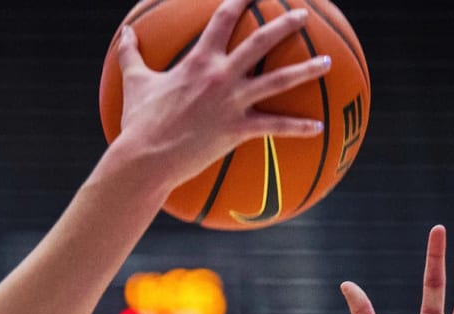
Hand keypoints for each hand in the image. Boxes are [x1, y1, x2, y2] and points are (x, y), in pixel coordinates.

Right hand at [113, 0, 330, 187]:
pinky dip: (298, 127)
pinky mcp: (237, 130)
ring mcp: (232, 103)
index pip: (222, 18)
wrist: (145, 158)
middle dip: (285, 25)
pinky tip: (319, 127)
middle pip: (260, 42)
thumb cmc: (138, 122)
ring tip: (328, 62)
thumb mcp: (134, 83)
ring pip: (278, 80)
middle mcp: (220, 76)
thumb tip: (125, 32)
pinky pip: (275, 127)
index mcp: (198, 61)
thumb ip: (130, 54)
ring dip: (306, 70)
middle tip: (303, 15)